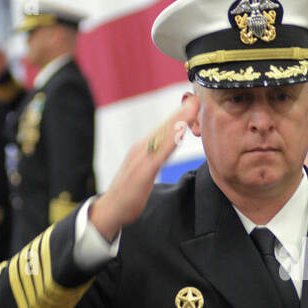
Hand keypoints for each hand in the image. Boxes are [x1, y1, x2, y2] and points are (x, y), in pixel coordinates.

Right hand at [89, 95, 199, 240]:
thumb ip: (156, 159)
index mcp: (143, 148)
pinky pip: (159, 154)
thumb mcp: (145, 172)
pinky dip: (170, 141)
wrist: (111, 209)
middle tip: (196, 97)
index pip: (164, 128)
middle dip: (181, 111)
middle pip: (164, 127)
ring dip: (178, 120)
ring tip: (192, 107)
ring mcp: (141, 158)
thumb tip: (167, 150)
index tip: (193, 102)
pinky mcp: (142, 172)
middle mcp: (141, 148)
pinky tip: (180, 132)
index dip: (178, 115)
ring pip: (163, 135)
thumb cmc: (129, 193)